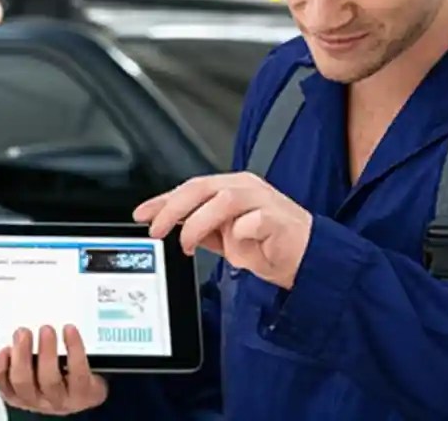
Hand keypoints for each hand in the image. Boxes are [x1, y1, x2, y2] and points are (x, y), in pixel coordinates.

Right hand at [0, 325, 107, 415]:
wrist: (87, 391)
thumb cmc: (54, 375)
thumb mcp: (31, 367)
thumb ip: (13, 358)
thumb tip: (3, 352)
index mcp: (20, 394)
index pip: (3, 384)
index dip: (0, 367)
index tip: (5, 347)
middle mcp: (38, 401)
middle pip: (23, 382)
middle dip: (21, 355)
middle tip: (23, 333)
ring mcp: (61, 400)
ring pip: (49, 379)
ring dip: (46, 352)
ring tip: (46, 330)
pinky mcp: (83, 394)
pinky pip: (78, 372)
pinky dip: (74, 349)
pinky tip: (69, 331)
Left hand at [134, 172, 312, 289]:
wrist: (307, 261)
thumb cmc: (268, 246)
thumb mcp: (224, 238)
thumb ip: (200, 229)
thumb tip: (168, 226)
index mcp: (231, 188)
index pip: (190, 188)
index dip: (163, 201)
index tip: (141, 215)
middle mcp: (246, 188)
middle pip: (201, 187)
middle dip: (173, 209)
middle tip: (156, 229)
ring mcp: (264, 200)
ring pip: (223, 200)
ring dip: (199, 223)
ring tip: (189, 244)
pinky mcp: (279, 218)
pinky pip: (253, 221)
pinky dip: (240, 235)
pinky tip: (238, 248)